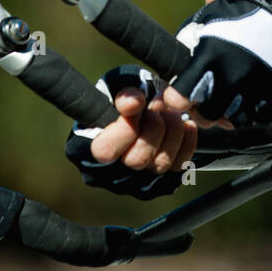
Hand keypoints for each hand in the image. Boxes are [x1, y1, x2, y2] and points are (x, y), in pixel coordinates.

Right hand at [64, 65, 197, 198]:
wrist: (147, 110)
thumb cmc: (125, 98)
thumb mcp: (119, 86)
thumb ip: (123, 93)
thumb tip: (132, 103)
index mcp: (85, 149)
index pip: (104, 151)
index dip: (125, 128)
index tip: (138, 107)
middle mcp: (108, 174)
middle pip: (137, 159)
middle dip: (153, 125)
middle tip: (155, 108)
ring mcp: (135, 183)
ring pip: (161, 163)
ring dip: (172, 130)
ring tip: (169, 112)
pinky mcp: (161, 184)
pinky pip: (179, 166)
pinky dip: (186, 141)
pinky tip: (185, 124)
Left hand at [161, 0, 271, 126]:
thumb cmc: (241, 12)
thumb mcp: (205, 24)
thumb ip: (185, 53)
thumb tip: (168, 82)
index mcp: (211, 57)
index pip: (180, 98)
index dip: (176, 99)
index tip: (179, 96)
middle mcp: (235, 76)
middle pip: (207, 116)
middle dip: (202, 110)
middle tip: (206, 99)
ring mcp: (260, 88)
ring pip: (234, 121)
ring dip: (228, 112)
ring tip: (230, 95)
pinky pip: (260, 118)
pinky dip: (253, 111)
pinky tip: (251, 95)